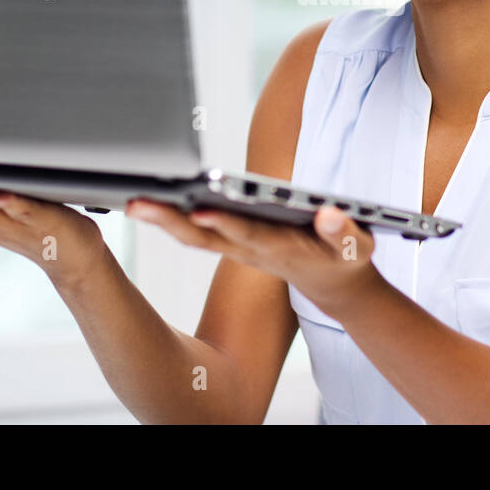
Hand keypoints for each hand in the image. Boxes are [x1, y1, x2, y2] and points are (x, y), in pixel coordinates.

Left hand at [126, 198, 379, 316]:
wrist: (338, 288)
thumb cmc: (348, 261)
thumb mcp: (357, 248)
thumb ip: (344, 232)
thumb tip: (328, 213)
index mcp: (282, 248)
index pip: (248, 234)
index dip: (225, 222)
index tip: (199, 207)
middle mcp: (253, 251)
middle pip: (206, 237)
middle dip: (171, 221)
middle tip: (136, 204)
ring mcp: (241, 250)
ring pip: (196, 236)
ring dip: (164, 220)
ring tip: (132, 200)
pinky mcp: (236, 245)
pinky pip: (198, 234)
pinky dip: (173, 221)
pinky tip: (150, 205)